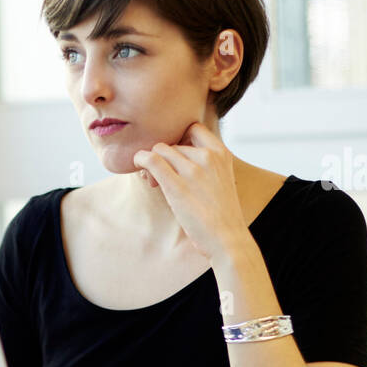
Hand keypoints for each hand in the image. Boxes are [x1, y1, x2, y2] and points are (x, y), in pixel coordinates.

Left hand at [132, 121, 245, 260]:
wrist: (227, 239)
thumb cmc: (221, 214)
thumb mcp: (221, 180)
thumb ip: (204, 165)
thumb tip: (172, 157)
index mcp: (222, 153)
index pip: (194, 128)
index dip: (180, 138)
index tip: (175, 156)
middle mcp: (208, 157)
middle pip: (173, 144)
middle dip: (164, 158)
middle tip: (158, 177)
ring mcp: (193, 170)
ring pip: (160, 150)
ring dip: (152, 162)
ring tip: (153, 181)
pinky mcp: (176, 186)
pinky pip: (151, 160)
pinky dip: (140, 159)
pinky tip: (139, 165)